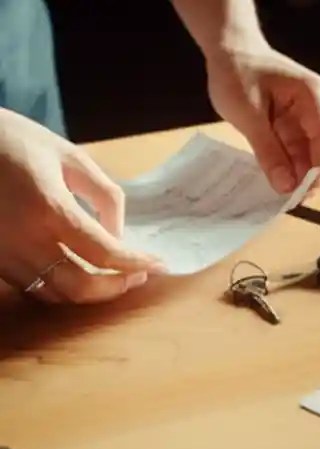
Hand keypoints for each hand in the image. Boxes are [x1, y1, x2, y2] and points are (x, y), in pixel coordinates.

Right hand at [0, 109, 159, 302]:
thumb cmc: (13, 141)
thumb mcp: (69, 156)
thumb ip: (104, 195)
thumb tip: (117, 235)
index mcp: (49, 209)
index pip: (104, 253)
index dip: (136, 264)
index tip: (160, 265)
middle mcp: (24, 240)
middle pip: (79, 287)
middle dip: (115, 288)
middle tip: (137, 276)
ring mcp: (3, 253)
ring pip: (54, 294)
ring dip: (88, 292)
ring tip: (112, 276)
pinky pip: (31, 286)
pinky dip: (60, 286)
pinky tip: (78, 272)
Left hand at [206, 44, 319, 195]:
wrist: (227, 49)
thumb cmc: (236, 73)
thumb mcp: (248, 114)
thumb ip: (268, 150)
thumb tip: (285, 186)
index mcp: (314, 98)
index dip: (319, 171)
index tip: (303, 195)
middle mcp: (317, 108)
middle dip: (308, 177)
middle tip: (291, 202)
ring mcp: (306, 116)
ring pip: (308, 153)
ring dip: (297, 174)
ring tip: (283, 197)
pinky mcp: (293, 123)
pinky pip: (294, 148)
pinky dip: (286, 165)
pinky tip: (277, 181)